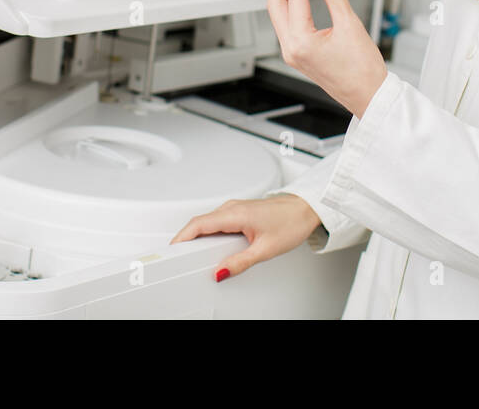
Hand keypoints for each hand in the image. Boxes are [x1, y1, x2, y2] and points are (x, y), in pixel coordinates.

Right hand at [170, 194, 322, 280]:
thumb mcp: (265, 249)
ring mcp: (236, 207)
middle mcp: (233, 207)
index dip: (182, 237)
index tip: (172, 249)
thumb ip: (240, 262)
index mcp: (236, 213)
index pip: (199, 224)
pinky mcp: (240, 210)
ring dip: (198, 236)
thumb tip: (221, 271)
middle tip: (178, 257)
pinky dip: (209, 232)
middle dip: (186, 239)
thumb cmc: (291, 222)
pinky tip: (212, 245)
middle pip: (200, 223)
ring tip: (193, 254)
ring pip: (208, 221)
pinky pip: (217, 220)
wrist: (306, 209)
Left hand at [266, 0, 387, 118]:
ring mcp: (292, 52)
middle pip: (275, 2)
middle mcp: (291, 48)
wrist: (369, 96)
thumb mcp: (350, 25)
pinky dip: (291, 2)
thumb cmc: (363, 73)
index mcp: (300, 43)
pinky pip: (287, 22)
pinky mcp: (299, 53)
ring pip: (278, 12)